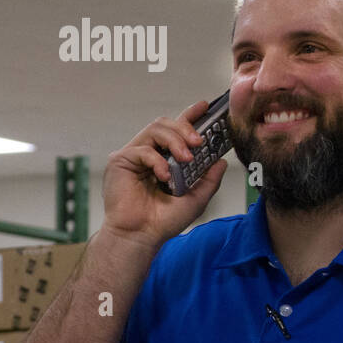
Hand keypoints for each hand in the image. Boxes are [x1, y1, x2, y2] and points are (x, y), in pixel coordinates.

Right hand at [102, 100, 229, 249]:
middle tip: (198, 141)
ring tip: (186, 158)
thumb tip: (222, 160)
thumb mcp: (197, 198)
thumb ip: (210, 179)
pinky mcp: (120, 161)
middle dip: (185, 128)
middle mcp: (149, 153)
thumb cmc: (164, 220)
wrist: (142, 237)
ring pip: (155, 129)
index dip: (190, 115)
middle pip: (165, 123)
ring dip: (175, 140)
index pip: (177, 130)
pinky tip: (165, 176)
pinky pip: (142, 150)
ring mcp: (134, 156)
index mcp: (165, 158)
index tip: (205, 106)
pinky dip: (158, 161)